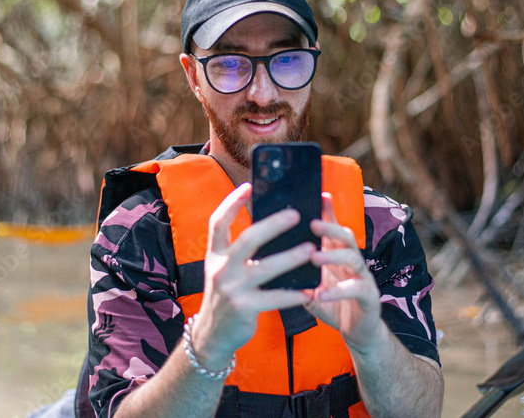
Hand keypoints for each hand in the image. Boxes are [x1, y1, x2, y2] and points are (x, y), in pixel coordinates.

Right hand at [188, 183, 313, 371]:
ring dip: (291, 257)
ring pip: (265, 267)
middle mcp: (219, 268)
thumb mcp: (223, 270)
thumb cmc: (226, 296)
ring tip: (311, 249)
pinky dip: (293, 294)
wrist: (212, 336)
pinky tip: (309, 291)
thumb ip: (238, 252)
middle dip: (273, 224)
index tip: (249, 186)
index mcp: (214, 255)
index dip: (232, 203)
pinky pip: (274, 297)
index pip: (218, 222)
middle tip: (296, 215)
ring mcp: (231, 289)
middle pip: (248, 239)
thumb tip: (271, 226)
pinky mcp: (244, 308)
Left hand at [303, 192, 382, 351]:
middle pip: (346, 236)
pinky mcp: (369, 297)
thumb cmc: (332, 304)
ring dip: (333, 256)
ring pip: (353, 258)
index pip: (332, 228)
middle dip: (330, 227)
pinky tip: (322, 294)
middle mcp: (351, 261)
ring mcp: (362, 277)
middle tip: (312, 223)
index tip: (318, 194)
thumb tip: (268, 260)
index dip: (327, 211)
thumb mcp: (312, 285)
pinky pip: (355, 289)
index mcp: (337, 255)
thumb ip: (297, 273)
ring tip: (314, 257)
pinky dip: (338, 291)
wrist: (357, 332)